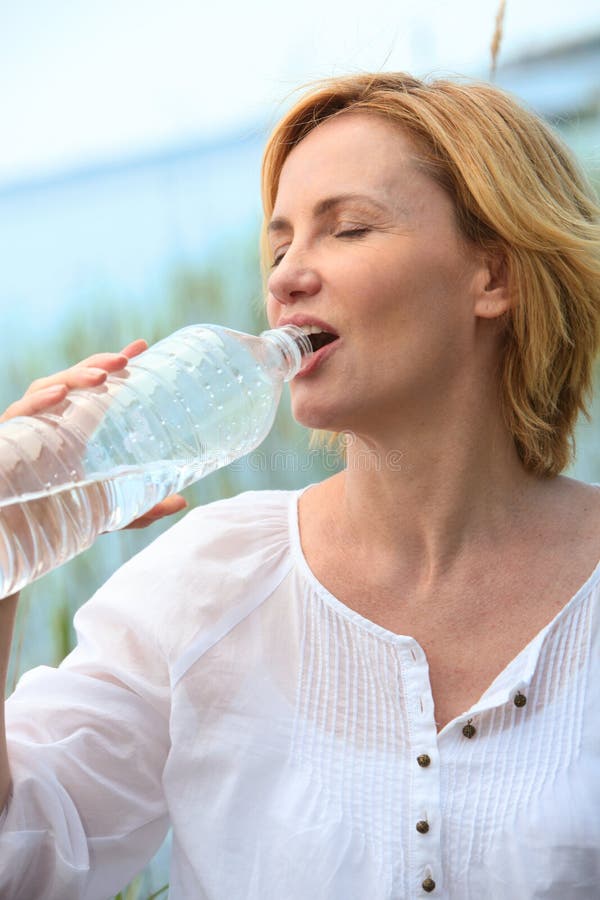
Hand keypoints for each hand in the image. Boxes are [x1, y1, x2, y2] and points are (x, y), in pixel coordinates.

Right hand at [0, 340, 187, 527]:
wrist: (16, 536)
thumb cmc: (60, 518)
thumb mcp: (110, 510)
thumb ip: (143, 506)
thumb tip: (182, 502)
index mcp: (73, 428)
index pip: (94, 387)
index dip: (114, 364)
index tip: (141, 347)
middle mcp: (49, 421)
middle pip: (72, 380)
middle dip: (98, 364)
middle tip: (126, 359)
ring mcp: (27, 428)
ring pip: (47, 388)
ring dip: (74, 376)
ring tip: (102, 376)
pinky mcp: (7, 440)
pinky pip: (20, 414)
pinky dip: (38, 401)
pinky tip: (60, 394)